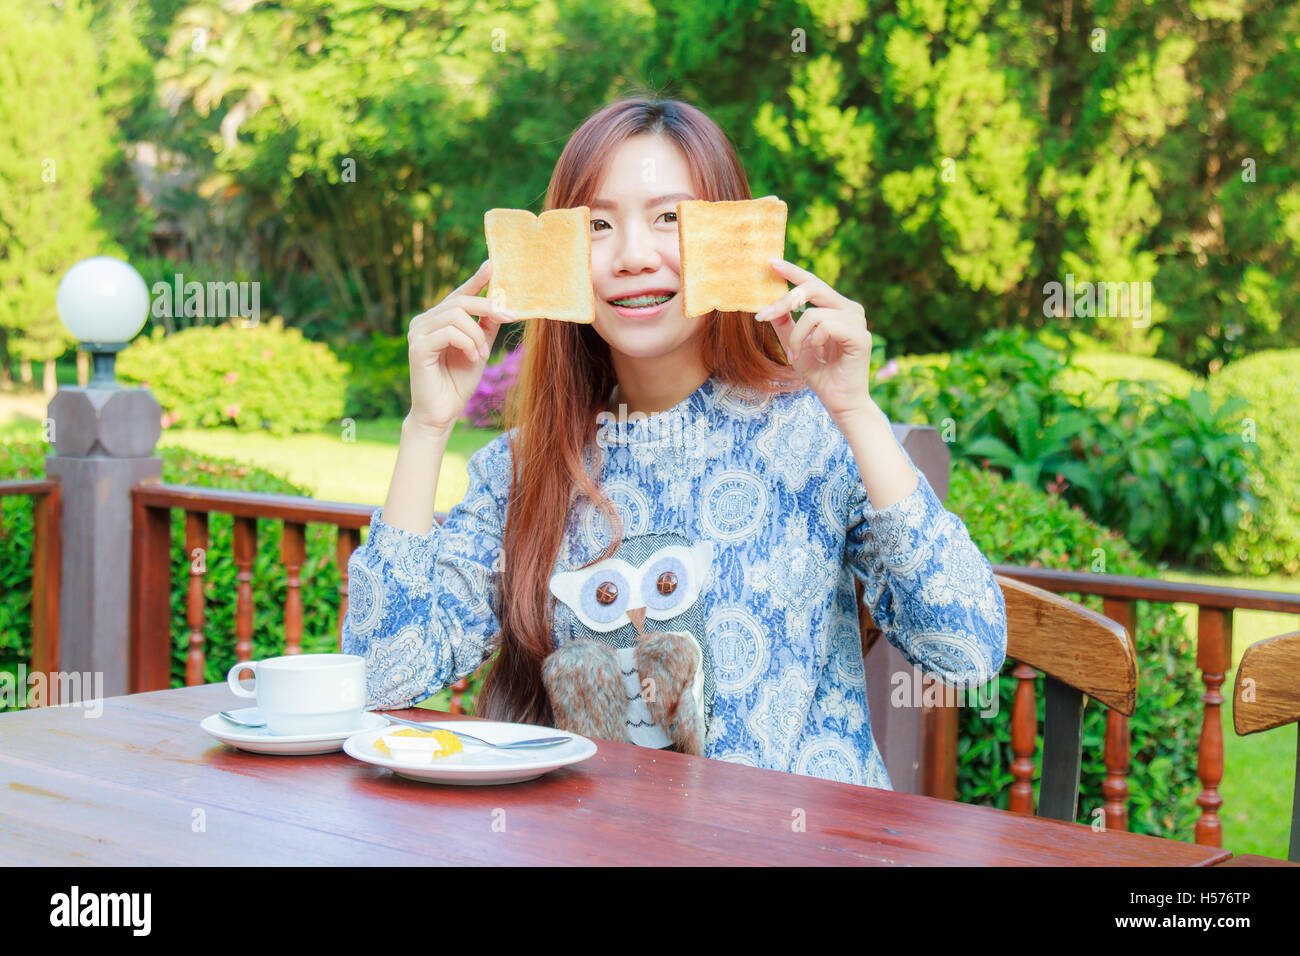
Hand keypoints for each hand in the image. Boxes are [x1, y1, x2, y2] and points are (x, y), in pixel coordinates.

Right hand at [407, 259, 516, 432]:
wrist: (441, 413)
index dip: (476, 279)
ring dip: (477, 335)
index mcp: (437, 320)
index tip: (493, 265)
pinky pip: (450, 332)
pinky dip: (467, 344)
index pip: (459, 294)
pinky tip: (472, 358)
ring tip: (481, 355)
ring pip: (456, 315)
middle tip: (510, 317)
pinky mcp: (417, 347)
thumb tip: (501, 301)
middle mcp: (424, 321)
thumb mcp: (479, 348)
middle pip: (459, 301)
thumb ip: (485, 326)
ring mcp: (417, 332)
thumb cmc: (458, 382)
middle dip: (488, 307)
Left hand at [754, 258, 874, 423]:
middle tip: (763, 315)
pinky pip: (825, 327)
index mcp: (837, 308)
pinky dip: (812, 342)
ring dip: (796, 337)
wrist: (841, 403)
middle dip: (784, 300)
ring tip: (795, 355)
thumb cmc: (821, 375)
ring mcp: (857, 321)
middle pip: (813, 288)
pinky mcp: (860, 335)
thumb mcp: (795, 345)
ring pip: (814, 313)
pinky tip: (817, 356)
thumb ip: (785, 324)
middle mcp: (849, 309)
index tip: (770, 262)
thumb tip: (768, 304)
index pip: (813, 282)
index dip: (793, 271)